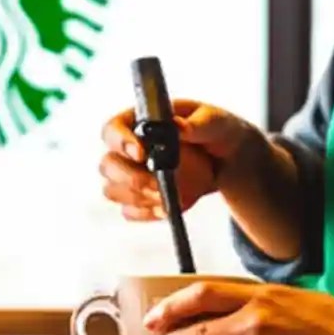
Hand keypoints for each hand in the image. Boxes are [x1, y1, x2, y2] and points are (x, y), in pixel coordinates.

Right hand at [98, 99, 273, 221]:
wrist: (226, 161)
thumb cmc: (217, 131)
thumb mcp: (216, 122)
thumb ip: (199, 124)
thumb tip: (179, 127)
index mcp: (138, 121)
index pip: (112, 129)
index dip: (120, 142)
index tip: (141, 153)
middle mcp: (126, 149)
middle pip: (107, 164)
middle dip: (131, 178)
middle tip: (157, 184)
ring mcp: (129, 175)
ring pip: (113, 190)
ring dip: (139, 198)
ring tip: (169, 198)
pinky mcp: (138, 198)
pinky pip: (130, 211)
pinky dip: (147, 213)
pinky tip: (169, 209)